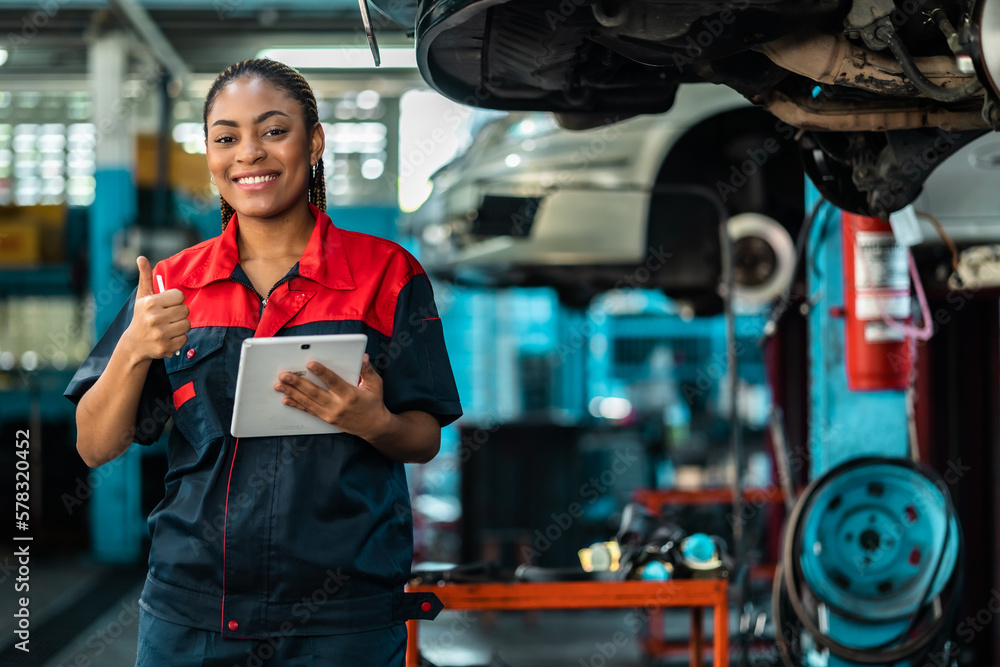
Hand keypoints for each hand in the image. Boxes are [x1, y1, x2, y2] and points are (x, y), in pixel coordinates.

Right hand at [124, 256, 190, 360]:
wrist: (134, 344)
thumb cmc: (142, 317)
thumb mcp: (142, 297)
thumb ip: (146, 277)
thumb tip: (141, 258)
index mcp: (151, 303)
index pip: (180, 296)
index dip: (175, 300)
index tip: (167, 304)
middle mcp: (155, 318)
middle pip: (185, 310)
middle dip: (178, 313)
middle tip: (167, 317)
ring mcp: (161, 334)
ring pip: (187, 324)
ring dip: (180, 326)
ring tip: (168, 326)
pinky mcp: (167, 347)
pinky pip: (185, 338)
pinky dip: (179, 338)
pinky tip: (168, 337)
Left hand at [274, 354, 390, 439]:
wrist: (374, 427)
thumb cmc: (374, 403)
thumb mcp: (376, 385)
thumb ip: (368, 371)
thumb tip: (364, 357)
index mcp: (350, 394)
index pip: (333, 382)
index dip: (322, 372)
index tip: (310, 364)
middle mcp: (338, 405)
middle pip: (315, 392)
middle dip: (298, 383)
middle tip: (285, 375)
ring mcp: (331, 414)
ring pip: (308, 402)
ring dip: (292, 393)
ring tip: (280, 385)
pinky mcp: (327, 419)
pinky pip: (309, 411)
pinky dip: (297, 405)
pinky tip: (286, 400)